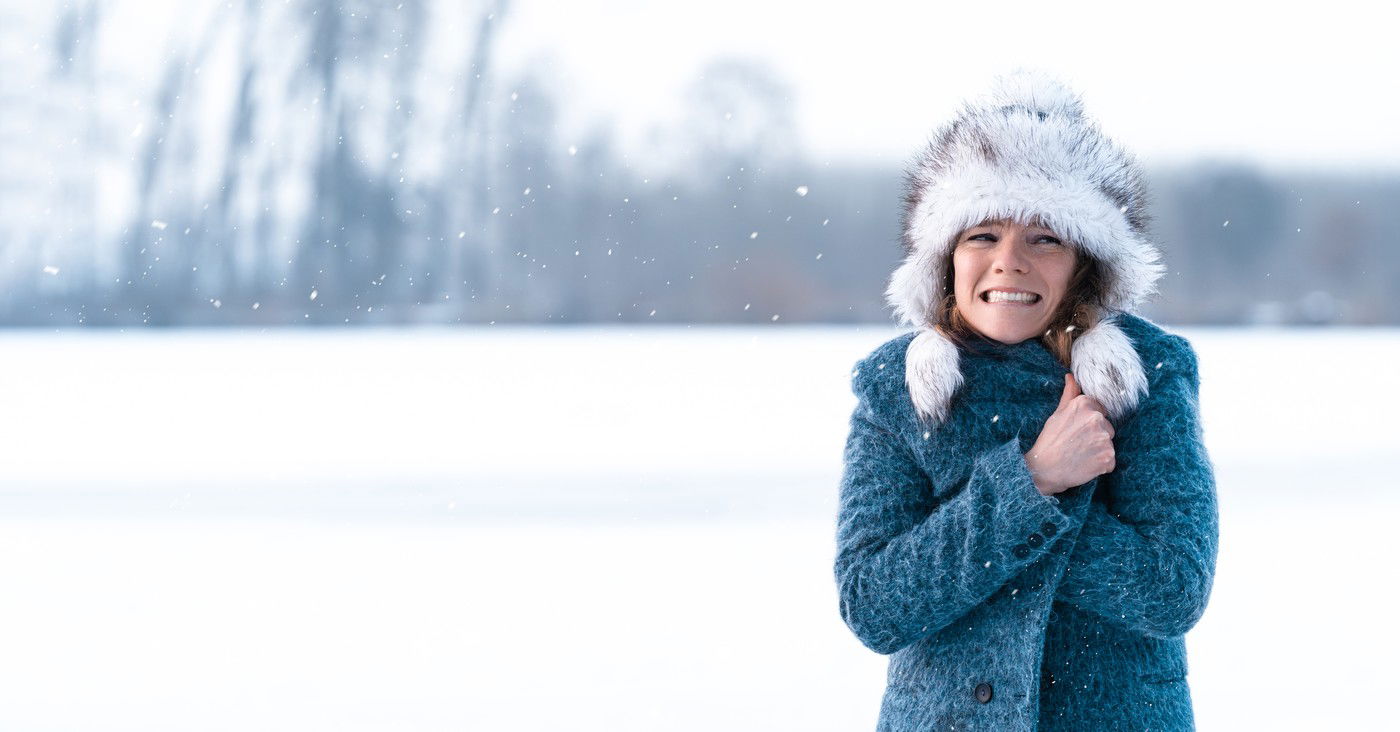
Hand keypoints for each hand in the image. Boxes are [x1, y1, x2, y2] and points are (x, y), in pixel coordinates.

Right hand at [1023, 373, 1115, 495]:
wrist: (1043, 469)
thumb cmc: (1049, 441)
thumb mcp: (1057, 414)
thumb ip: (1069, 394)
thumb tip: (1071, 376)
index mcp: (1085, 405)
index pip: (1099, 410)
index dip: (1088, 423)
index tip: (1077, 431)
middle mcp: (1097, 418)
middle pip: (1107, 427)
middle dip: (1096, 436)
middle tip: (1077, 444)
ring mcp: (1104, 439)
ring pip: (1108, 444)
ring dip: (1099, 451)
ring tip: (1080, 456)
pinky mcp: (1108, 457)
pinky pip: (1110, 461)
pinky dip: (1101, 466)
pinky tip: (1085, 466)